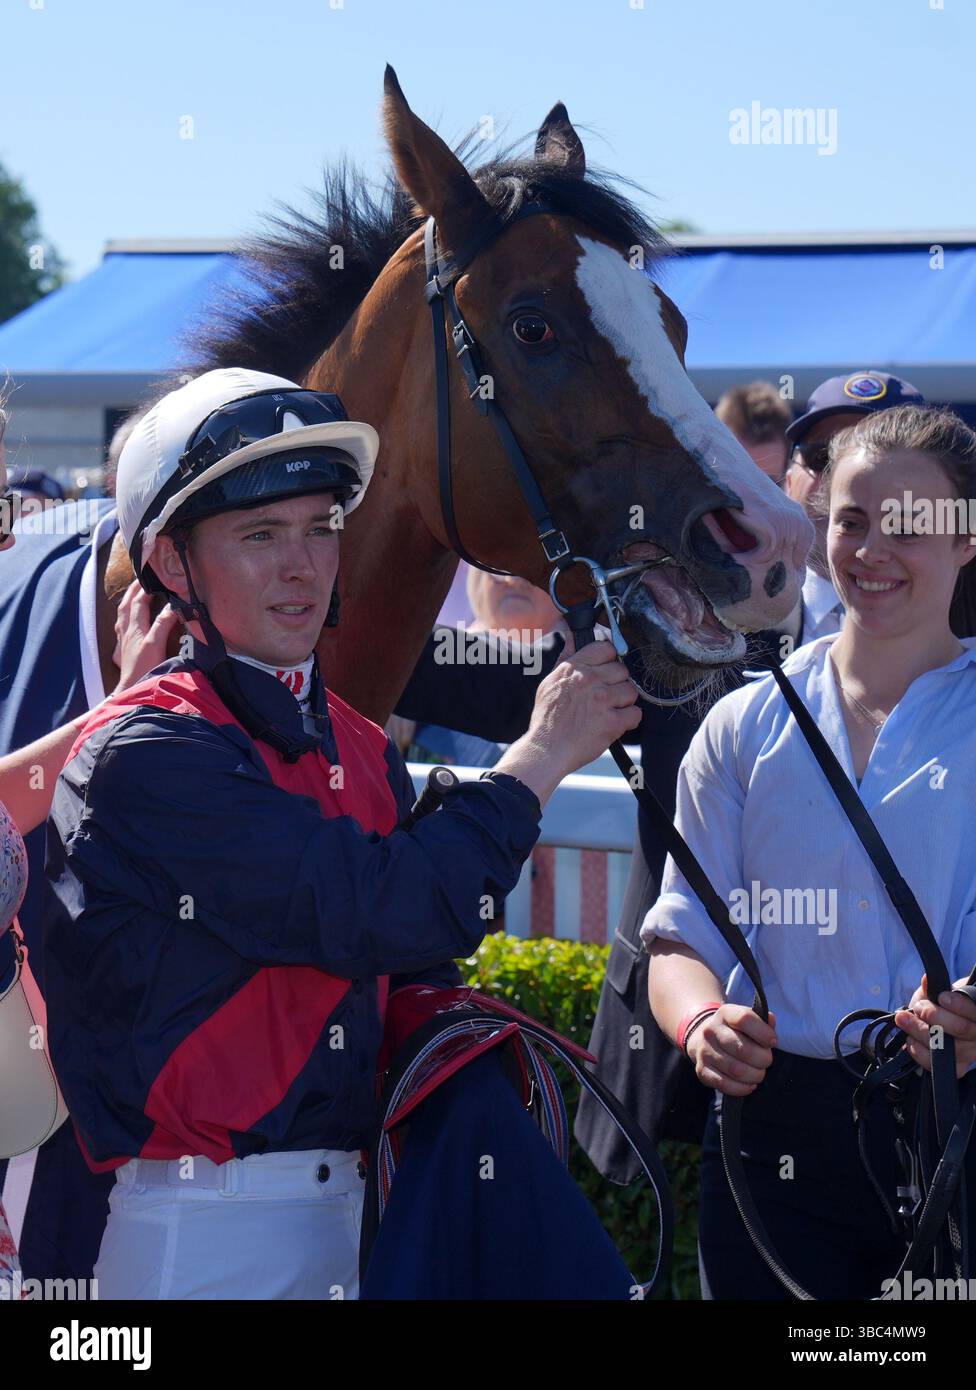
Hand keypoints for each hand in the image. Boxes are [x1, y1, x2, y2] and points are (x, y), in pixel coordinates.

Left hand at [110, 580, 180, 695]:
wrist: (132, 689)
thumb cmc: (145, 668)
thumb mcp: (156, 644)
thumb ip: (163, 623)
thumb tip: (172, 605)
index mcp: (134, 627)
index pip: (139, 602)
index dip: (146, 588)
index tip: (154, 576)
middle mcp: (126, 632)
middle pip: (126, 605)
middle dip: (132, 590)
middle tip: (140, 579)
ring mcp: (123, 642)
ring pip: (121, 617)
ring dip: (127, 603)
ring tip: (133, 595)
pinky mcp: (122, 652)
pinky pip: (121, 630)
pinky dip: (125, 621)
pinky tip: (127, 624)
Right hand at [526, 638, 640, 773]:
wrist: (546, 749)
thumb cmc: (547, 719)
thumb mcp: (550, 682)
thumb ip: (567, 658)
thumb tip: (573, 637)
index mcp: (574, 668)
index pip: (606, 648)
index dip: (610, 660)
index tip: (607, 671)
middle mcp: (589, 680)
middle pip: (622, 670)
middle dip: (617, 684)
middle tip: (605, 697)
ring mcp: (602, 700)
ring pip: (631, 691)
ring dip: (624, 702)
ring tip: (609, 712)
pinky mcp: (612, 722)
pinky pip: (635, 714)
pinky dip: (628, 721)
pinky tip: (615, 724)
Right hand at [687, 1004, 778, 1096]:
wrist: (704, 1038)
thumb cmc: (735, 1030)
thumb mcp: (747, 1018)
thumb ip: (762, 1020)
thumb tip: (770, 1022)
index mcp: (725, 1014)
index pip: (745, 1019)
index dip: (763, 1033)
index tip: (773, 1042)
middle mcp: (711, 1031)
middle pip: (742, 1049)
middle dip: (762, 1059)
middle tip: (766, 1061)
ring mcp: (705, 1051)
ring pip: (736, 1070)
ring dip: (754, 1075)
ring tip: (758, 1073)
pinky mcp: (702, 1070)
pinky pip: (724, 1084)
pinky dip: (742, 1088)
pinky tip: (749, 1084)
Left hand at [895, 973, 975, 1078]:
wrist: (943, 1022)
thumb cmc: (944, 1004)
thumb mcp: (941, 991)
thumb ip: (935, 986)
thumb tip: (927, 980)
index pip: (974, 1011)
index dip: (959, 1005)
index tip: (941, 997)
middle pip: (961, 1029)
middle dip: (933, 1015)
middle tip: (918, 1007)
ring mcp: (970, 1054)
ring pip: (947, 1047)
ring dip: (920, 1031)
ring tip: (904, 1020)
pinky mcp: (956, 1068)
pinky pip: (938, 1065)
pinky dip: (919, 1052)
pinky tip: (911, 1040)